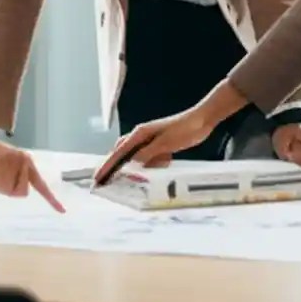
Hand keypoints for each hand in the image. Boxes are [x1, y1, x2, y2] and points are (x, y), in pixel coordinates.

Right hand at [0, 131, 64, 212]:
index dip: (51, 199)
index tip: (63, 212)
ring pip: (10, 190)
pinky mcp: (3, 160)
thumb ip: (12, 179)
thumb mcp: (1, 170)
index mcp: (26, 163)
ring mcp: (15, 159)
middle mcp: (25, 160)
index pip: (41, 185)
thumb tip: (18, 192)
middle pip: (22, 193)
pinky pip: (3, 184)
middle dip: (8, 191)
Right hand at [94, 108, 215, 183]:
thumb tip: (132, 163)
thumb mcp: (165, 143)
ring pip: (138, 157)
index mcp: (140, 133)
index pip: (118, 152)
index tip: (98, 177)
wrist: (202, 120)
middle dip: (118, 166)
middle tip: (111, 181)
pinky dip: (155, 162)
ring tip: (154, 165)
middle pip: (123, 153)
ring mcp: (151, 140)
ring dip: (142, 165)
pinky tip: (166, 160)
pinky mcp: (160, 144)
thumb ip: (148, 153)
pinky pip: (151, 157)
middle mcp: (142, 136)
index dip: (107, 166)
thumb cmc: (185, 128)